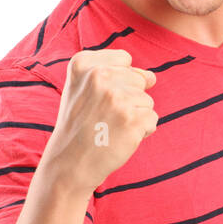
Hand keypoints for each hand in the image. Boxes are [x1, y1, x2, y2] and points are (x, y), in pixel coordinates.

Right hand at [42, 48, 157, 194]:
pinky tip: (120, 138)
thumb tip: (152, 77)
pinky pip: (152, 119)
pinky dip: (142, 131)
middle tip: (104, 118)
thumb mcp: (83, 90)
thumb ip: (117, 74)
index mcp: (83, 64)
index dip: (118, 82)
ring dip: (134, 117)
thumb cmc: (80, 126)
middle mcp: (99, 76)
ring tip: (110, 128)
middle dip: (128, 100)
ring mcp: (116, 98)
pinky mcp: (132, 120)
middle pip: (139, 80)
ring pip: (147, 101)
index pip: (124, 60)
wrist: (70, 163)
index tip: (97, 99)